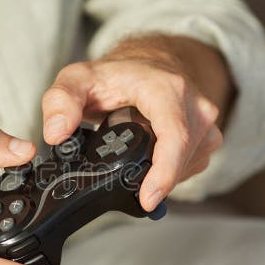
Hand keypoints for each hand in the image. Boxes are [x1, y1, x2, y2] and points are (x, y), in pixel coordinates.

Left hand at [41, 35, 233, 211]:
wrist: (146, 65)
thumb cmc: (114, 75)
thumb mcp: (76, 80)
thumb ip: (59, 102)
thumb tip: (56, 134)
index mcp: (167, 89)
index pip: (175, 137)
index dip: (163, 173)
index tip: (147, 199)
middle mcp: (195, 105)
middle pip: (181, 158)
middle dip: (151, 178)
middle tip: (121, 179)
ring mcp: (206, 123)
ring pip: (188, 166)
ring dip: (159, 175)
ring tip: (132, 161)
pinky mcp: (208, 138)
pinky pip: (192, 166)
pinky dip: (168, 172)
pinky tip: (147, 161)